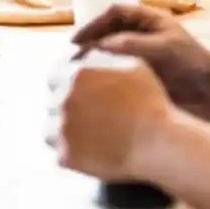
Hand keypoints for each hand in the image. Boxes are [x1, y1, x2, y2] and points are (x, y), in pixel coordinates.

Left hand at [47, 52, 172, 181]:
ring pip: (51, 127)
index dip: (66, 84)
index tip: (80, 94)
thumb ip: (101, 57)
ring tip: (90, 134)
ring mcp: (61, 129)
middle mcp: (62, 99)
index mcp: (75, 74)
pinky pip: (60, 152)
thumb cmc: (149, 102)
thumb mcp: (130, 64)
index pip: (54, 76)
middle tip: (89, 116)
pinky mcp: (64, 155)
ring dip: (65, 129)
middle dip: (67, 106)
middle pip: (53, 102)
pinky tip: (91, 149)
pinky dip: (71, 151)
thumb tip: (85, 53)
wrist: (157, 142)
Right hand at [71, 4, 209, 108]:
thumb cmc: (195, 65)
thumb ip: (133, 44)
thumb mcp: (165, 50)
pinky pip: (118, 68)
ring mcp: (143, 53)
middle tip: (72, 59)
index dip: (93, 24)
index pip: (114, 13)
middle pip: (109, 30)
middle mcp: (144, 33)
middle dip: (90, 41)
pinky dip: (105, 72)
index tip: (78, 41)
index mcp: (150, 19)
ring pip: (111, 49)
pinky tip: (96, 84)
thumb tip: (101, 45)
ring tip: (79, 72)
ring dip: (95, 57)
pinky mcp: (144, 73)